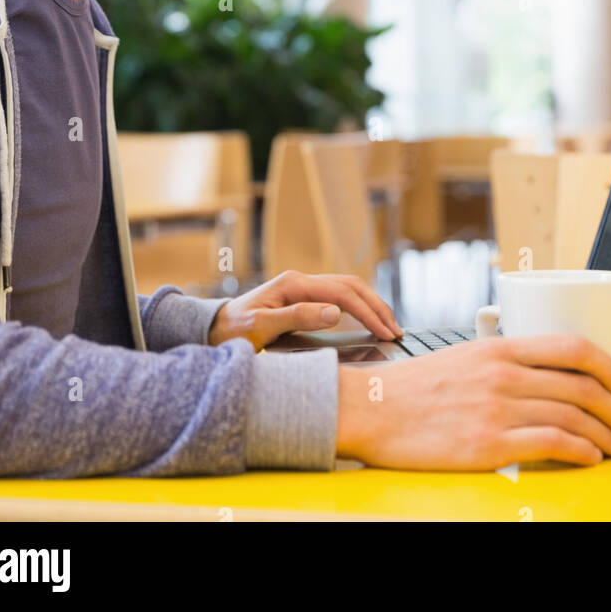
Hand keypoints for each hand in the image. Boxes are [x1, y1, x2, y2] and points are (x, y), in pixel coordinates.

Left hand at [208, 269, 402, 350]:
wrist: (215, 327)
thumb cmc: (235, 329)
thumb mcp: (262, 326)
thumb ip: (298, 317)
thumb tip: (336, 313)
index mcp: (294, 284)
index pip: (343, 294)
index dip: (368, 312)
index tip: (385, 331)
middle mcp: (301, 280)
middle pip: (351, 286)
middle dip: (376, 306)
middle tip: (395, 329)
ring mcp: (303, 286)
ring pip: (348, 288)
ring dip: (370, 304)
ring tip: (388, 324)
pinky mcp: (303, 296)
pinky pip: (339, 295)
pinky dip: (358, 305)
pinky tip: (367, 317)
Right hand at [336, 333, 610, 469]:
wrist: (374, 409)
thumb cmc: (416, 388)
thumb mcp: (466, 358)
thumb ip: (506, 362)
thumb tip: (546, 375)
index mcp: (501, 348)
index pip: (575, 347)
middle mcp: (505, 374)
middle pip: (585, 386)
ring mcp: (498, 408)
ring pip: (576, 417)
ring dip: (608, 436)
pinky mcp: (489, 443)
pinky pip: (553, 444)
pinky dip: (582, 451)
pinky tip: (590, 457)